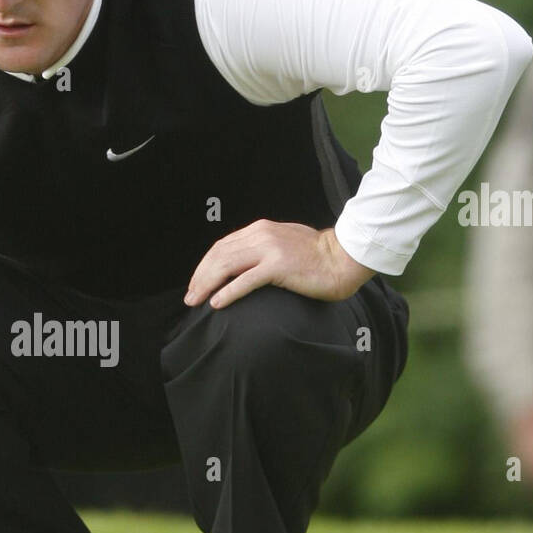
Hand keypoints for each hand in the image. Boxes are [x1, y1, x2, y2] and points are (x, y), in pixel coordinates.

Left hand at [184, 220, 373, 308]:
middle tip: (190, 297)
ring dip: (207, 285)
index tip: (196, 283)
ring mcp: (269, 250)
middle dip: (200, 277)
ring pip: (227, 266)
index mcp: (260, 229)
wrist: (343, 258)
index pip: (222, 246)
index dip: (204, 265)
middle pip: (219, 255)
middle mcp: (261, 235)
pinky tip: (217, 303)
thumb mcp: (284, 242)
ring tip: (196, 301)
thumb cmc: (316, 256)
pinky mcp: (278, 266)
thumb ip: (263, 248)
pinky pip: (245, 280)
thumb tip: (244, 262)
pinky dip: (228, 292)